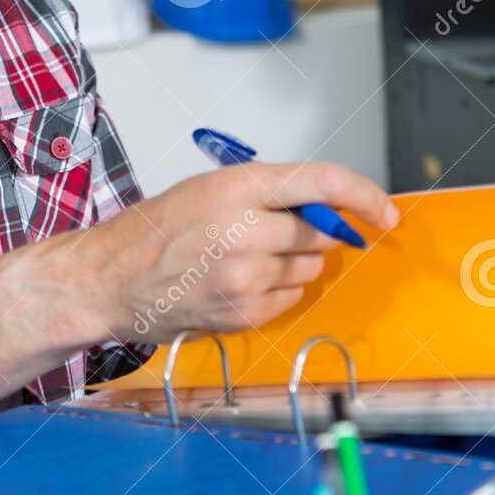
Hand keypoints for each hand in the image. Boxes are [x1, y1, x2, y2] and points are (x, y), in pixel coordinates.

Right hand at [81, 160, 399, 341]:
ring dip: (295, 261)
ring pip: (310, 267)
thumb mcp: (207, 188)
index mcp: (236, 187)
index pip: (324, 182)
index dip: (365, 195)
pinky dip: (278, 288)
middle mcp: (246, 231)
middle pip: (322, 231)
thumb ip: (267, 192)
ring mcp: (246, 276)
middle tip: (282, 231)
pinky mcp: (244, 312)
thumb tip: (327, 205)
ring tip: (247, 257)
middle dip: (317, 231)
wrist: (110, 280)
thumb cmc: (153, 232)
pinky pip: (292, 296)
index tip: (384, 210)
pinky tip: (239, 281)